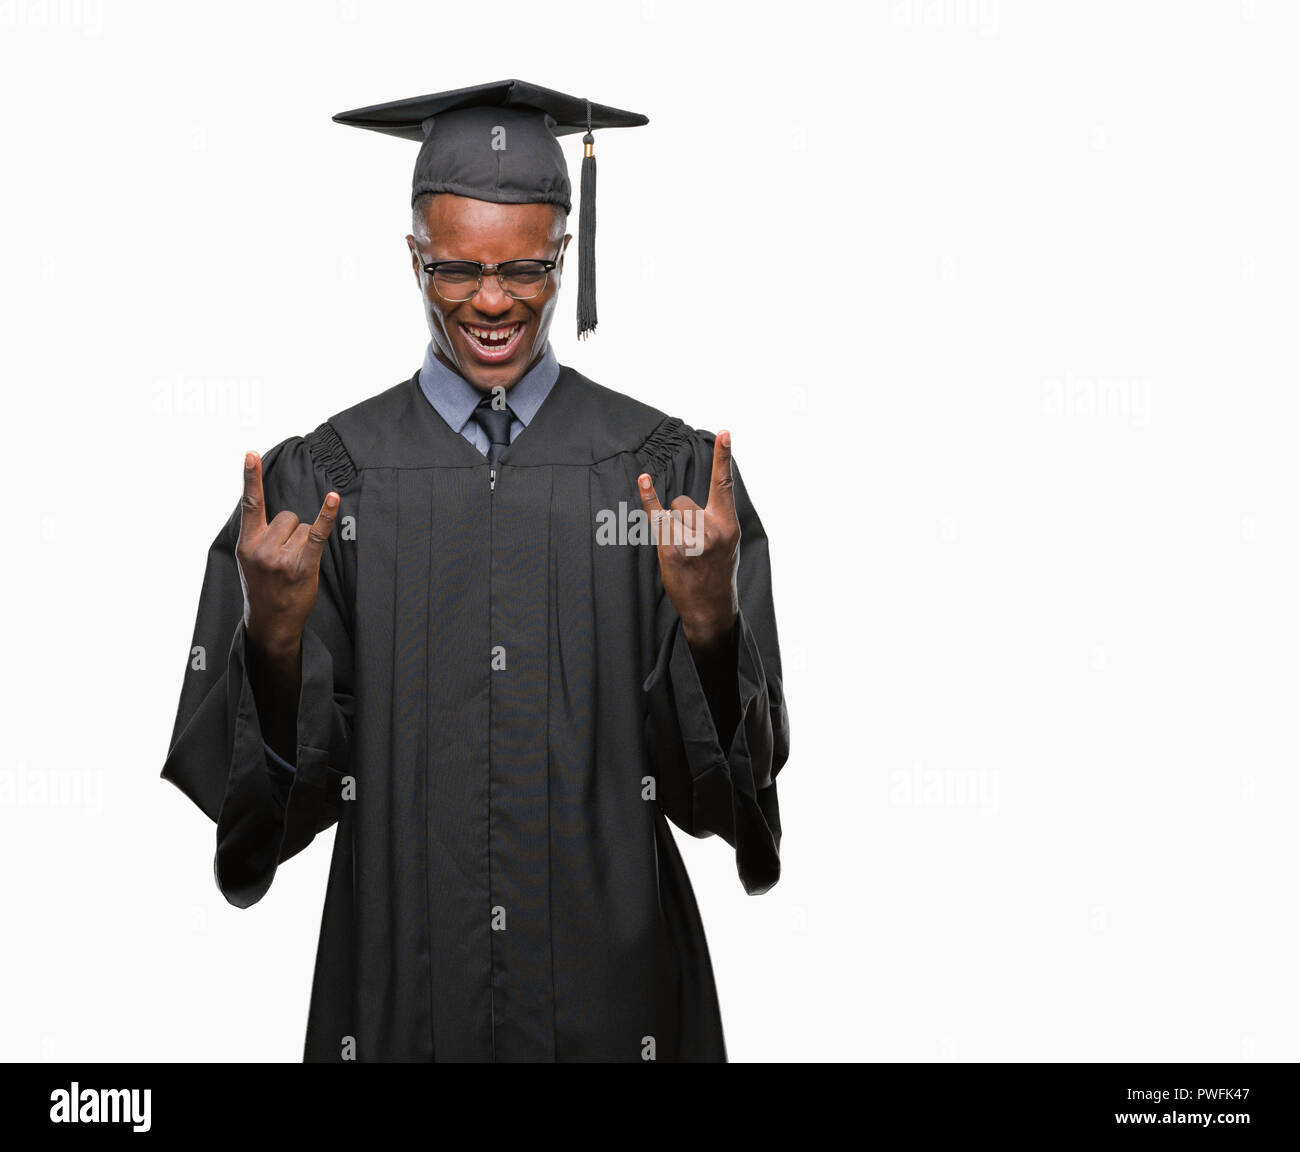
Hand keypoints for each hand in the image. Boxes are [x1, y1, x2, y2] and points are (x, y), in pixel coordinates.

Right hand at [237, 451, 338, 660]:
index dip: (251, 478)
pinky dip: (327, 515)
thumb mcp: (249, 561)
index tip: (251, 454)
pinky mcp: (303, 564)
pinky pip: (317, 532)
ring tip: (293, 566)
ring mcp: (282, 557)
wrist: (270, 623)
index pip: (250, 505)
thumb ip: (259, 536)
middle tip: (283, 559)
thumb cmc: (263, 588)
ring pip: (302, 527)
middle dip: (290, 532)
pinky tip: (333, 499)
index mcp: (246, 544)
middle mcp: (262, 548)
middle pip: (287, 516)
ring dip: (303, 542)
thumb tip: (282, 516)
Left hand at [637, 431, 739, 652]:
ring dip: (671, 528)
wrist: (710, 609)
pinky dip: (648, 498)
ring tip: (683, 552)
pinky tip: (643, 480)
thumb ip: (716, 519)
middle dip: (681, 517)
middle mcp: (713, 529)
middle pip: (683, 501)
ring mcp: (692, 540)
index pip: (724, 485)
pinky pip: (657, 517)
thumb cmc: (717, 572)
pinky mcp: (672, 549)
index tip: (725, 433)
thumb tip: (687, 503)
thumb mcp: (728, 543)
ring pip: (671, 513)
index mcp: (728, 525)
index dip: (724, 458)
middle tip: (691, 545)